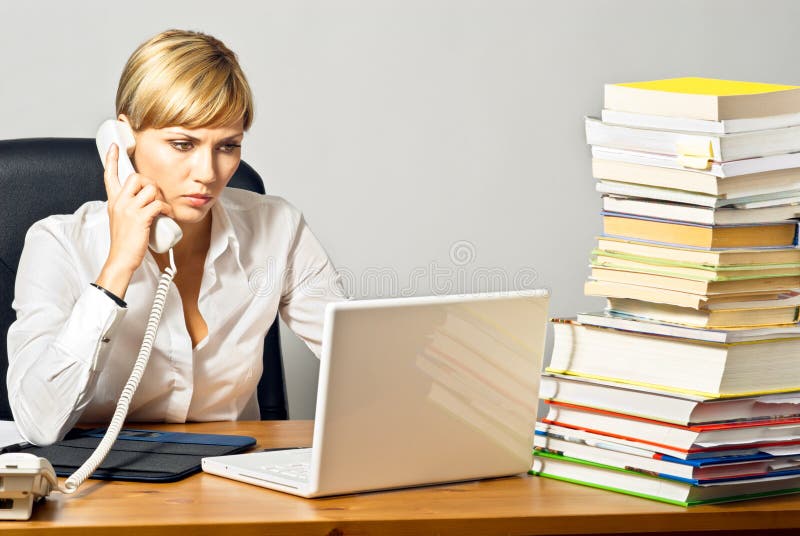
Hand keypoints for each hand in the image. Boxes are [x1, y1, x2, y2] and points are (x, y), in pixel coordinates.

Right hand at [95, 143, 174, 296]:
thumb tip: (145, 200)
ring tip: (162, 209)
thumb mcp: (122, 220)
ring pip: (150, 189)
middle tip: (156, 198)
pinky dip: (166, 209)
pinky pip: (158, 204)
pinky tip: (167, 216)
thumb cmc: (125, 242)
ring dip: (161, 198)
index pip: (109, 175)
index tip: (114, 146)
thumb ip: (129, 207)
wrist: (121, 259)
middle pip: (136, 177)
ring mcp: (128, 210)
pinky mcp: (139, 218)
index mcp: (113, 201)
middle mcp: (118, 202)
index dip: (111, 159)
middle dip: (151, 183)